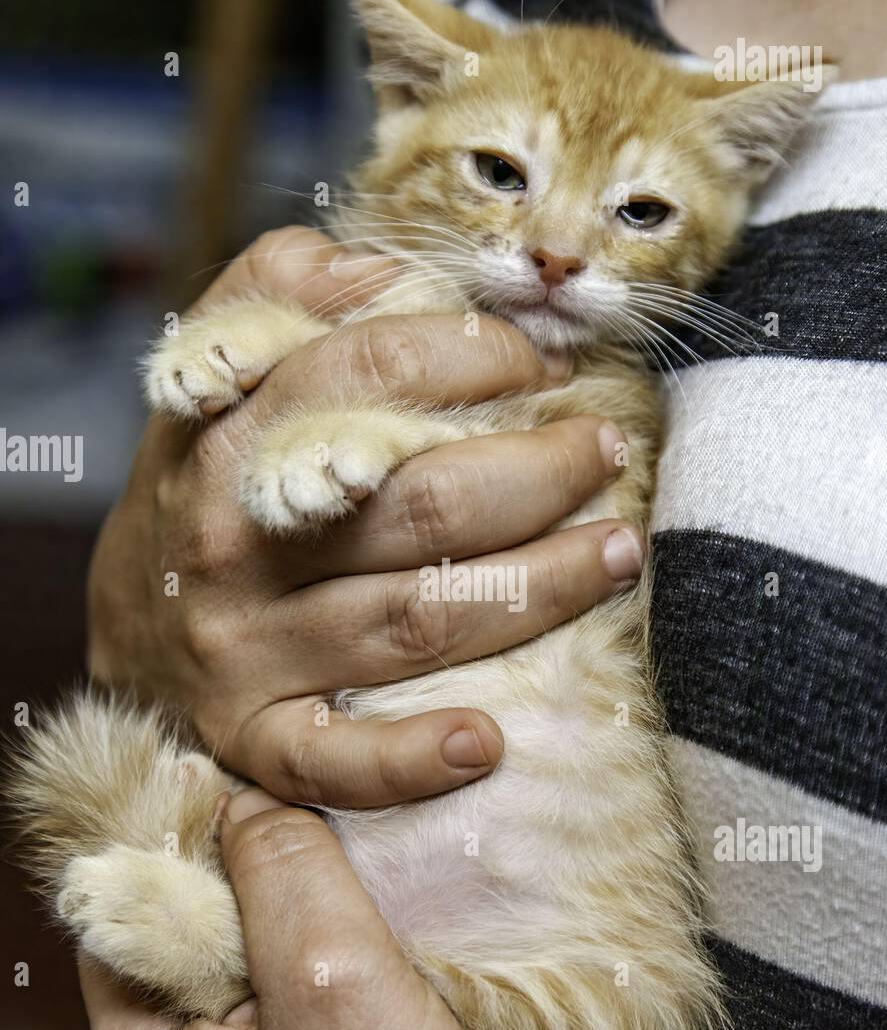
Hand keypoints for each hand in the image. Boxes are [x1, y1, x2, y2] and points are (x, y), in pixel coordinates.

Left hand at [82, 787, 886, 1029]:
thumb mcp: (334, 967)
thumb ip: (280, 864)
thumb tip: (241, 796)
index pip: (125, 917)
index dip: (187, 851)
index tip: (251, 809)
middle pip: (177, 965)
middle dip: (241, 908)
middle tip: (314, 870)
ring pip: (227, 1015)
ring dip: (277, 968)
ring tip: (343, 935)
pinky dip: (299, 1027)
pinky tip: (355, 1012)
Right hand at [89, 226, 640, 806]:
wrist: (126, 629)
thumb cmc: (207, 491)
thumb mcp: (216, 369)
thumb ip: (280, 292)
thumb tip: (380, 267)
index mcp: (229, 434)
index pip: (368, 370)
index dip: (475, 356)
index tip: (540, 362)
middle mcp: (236, 543)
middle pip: (421, 502)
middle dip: (538, 473)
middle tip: (603, 454)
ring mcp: (244, 650)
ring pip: (416, 620)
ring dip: (536, 591)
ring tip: (617, 555)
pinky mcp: (252, 738)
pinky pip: (334, 762)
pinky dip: (408, 761)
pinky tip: (484, 745)